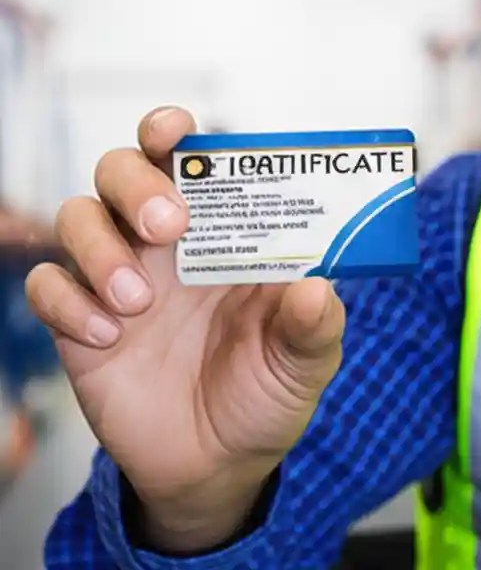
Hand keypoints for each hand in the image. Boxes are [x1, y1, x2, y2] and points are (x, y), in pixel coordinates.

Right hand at [25, 107, 346, 551]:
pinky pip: (48, 284)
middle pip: (123, 169)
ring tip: (138, 303)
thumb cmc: (266, 393)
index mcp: (226, 234)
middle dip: (136, 181)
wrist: (217, 466)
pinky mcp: (78, 323)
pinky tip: (107, 337)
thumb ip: (315, 326)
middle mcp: (167, 245)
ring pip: (78, 216)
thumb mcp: (307, 364)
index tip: (175, 131)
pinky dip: (67, 301)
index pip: (192, 161)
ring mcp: (120, 278)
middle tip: (166, 225)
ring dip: (100, 247)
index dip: (175, 133)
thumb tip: (317, 286)